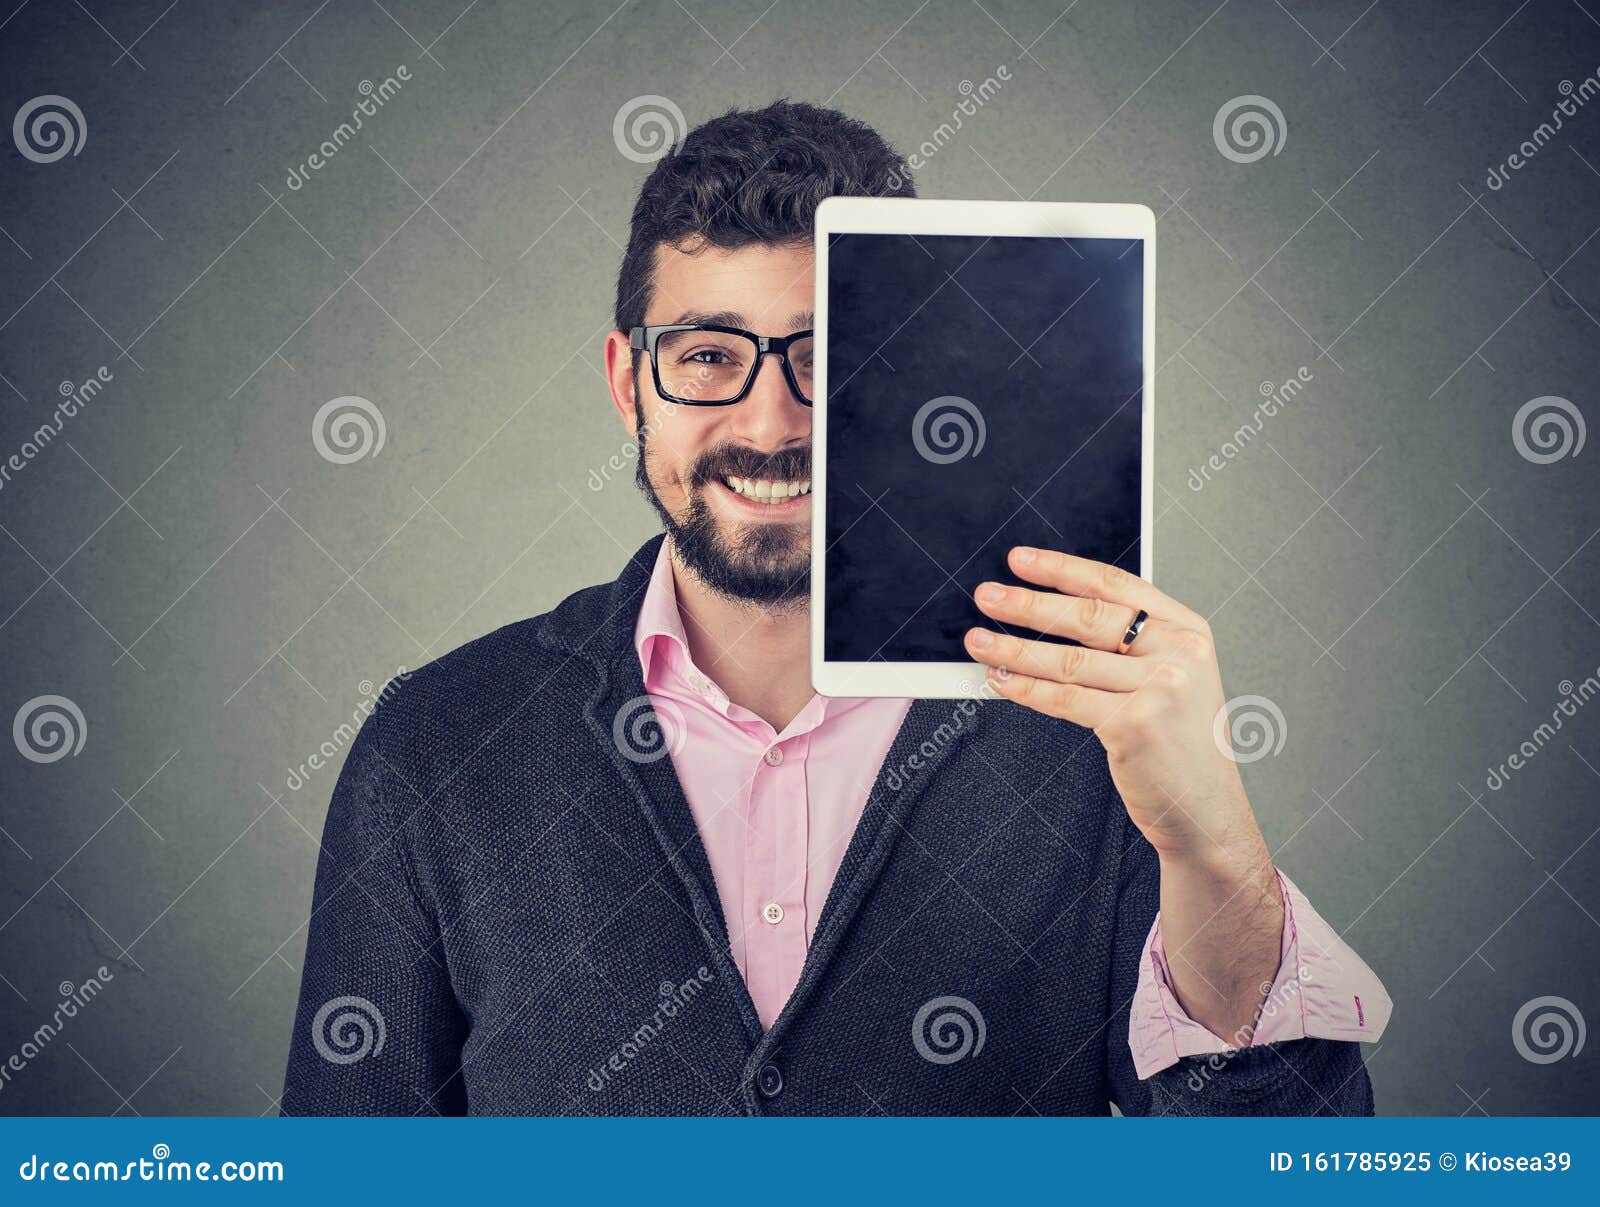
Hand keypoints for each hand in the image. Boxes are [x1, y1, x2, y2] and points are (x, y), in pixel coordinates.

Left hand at [965, 545, 1284, 1037]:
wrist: (1205, 811)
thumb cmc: (1182, 746)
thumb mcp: (1175, 678)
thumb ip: (1134, 643)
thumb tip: (1056, 611)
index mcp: (1188, 631)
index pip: (1115, 584)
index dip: (1060, 568)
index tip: (1020, 560)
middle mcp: (1177, 654)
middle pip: (1086, 616)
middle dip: (1027, 604)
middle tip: (987, 596)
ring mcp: (1158, 689)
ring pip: (1068, 659)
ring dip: (1014, 648)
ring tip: (979, 640)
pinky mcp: (1133, 724)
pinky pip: (1064, 698)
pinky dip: (1024, 688)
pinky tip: (1000, 679)